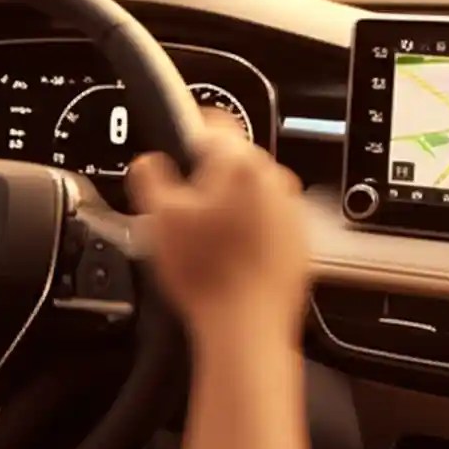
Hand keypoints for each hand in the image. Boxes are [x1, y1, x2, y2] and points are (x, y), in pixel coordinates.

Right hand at [127, 111, 308, 349]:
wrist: (247, 327)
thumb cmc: (208, 275)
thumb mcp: (158, 217)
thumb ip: (149, 174)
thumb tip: (149, 162)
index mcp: (240, 163)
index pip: (212, 121)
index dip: (185, 128)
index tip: (175, 146)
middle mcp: (274, 179)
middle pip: (232, 160)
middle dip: (206, 179)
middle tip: (181, 211)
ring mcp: (292, 211)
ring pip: (250, 193)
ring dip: (229, 206)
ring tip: (206, 242)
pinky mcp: (299, 241)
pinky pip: (268, 223)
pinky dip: (249, 232)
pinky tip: (229, 259)